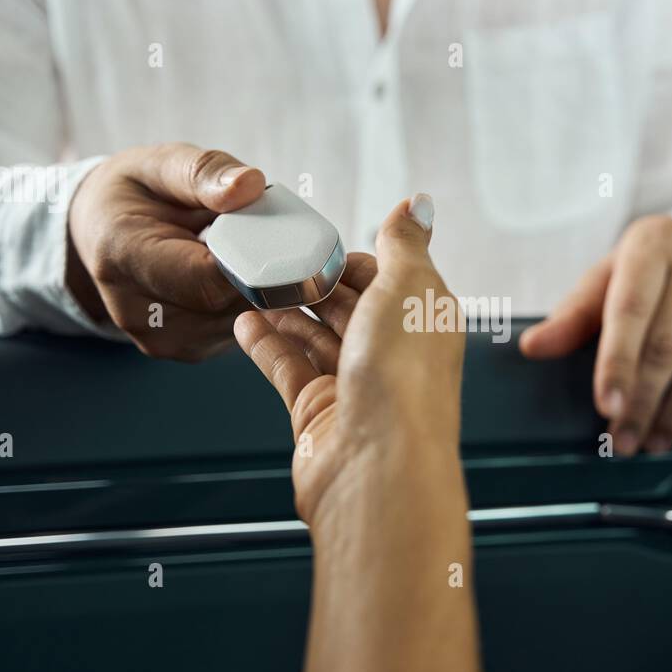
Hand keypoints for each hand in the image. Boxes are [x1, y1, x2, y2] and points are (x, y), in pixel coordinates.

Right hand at [66, 142, 266, 360]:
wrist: (100, 231)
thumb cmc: (134, 193)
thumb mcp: (160, 164)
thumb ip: (205, 171)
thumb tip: (250, 184)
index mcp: (122, 255)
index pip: (206, 279)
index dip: (252, 262)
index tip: (279, 236)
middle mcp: (137, 312)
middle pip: (229, 304)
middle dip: (261, 270)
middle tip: (269, 234)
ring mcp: (163, 339)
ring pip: (243, 322)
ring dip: (258, 288)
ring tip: (242, 252)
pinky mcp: (186, 350)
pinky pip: (241, 331)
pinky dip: (247, 302)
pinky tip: (234, 276)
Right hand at [233, 194, 465, 532]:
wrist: (379, 467)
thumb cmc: (404, 380)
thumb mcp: (410, 287)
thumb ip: (405, 243)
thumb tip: (419, 204)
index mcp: (425, 321)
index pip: (390, 277)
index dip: (356, 258)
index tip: (320, 239)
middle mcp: (394, 355)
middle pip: (350, 307)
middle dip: (315, 281)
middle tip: (277, 256)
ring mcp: (355, 386)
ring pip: (315, 337)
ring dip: (286, 310)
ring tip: (253, 281)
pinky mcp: (318, 414)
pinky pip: (288, 369)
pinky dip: (267, 345)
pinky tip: (246, 322)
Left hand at [520, 217, 671, 455]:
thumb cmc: (657, 266)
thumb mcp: (610, 276)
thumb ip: (573, 314)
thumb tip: (533, 347)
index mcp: (649, 247)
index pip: (631, 312)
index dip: (618, 363)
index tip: (605, 407)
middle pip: (668, 346)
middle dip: (643, 402)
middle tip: (622, 441)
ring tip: (651, 440)